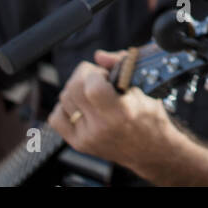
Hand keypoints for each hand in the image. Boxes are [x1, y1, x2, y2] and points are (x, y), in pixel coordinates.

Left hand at [47, 50, 175, 174]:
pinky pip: (56, 118)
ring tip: (92, 93)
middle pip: (73, 89)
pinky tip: (80, 106)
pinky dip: (65, 107)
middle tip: (99, 79)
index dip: (96, 73)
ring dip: (76, 89)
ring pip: (63, 99)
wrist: (151, 151)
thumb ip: (120, 67)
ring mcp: (87, 137)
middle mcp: (100, 127)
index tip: (106, 75)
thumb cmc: (150, 118)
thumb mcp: (143, 89)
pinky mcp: (78, 143)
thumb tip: (99, 56)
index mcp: (120, 113)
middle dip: (85, 75)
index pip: (92, 87)